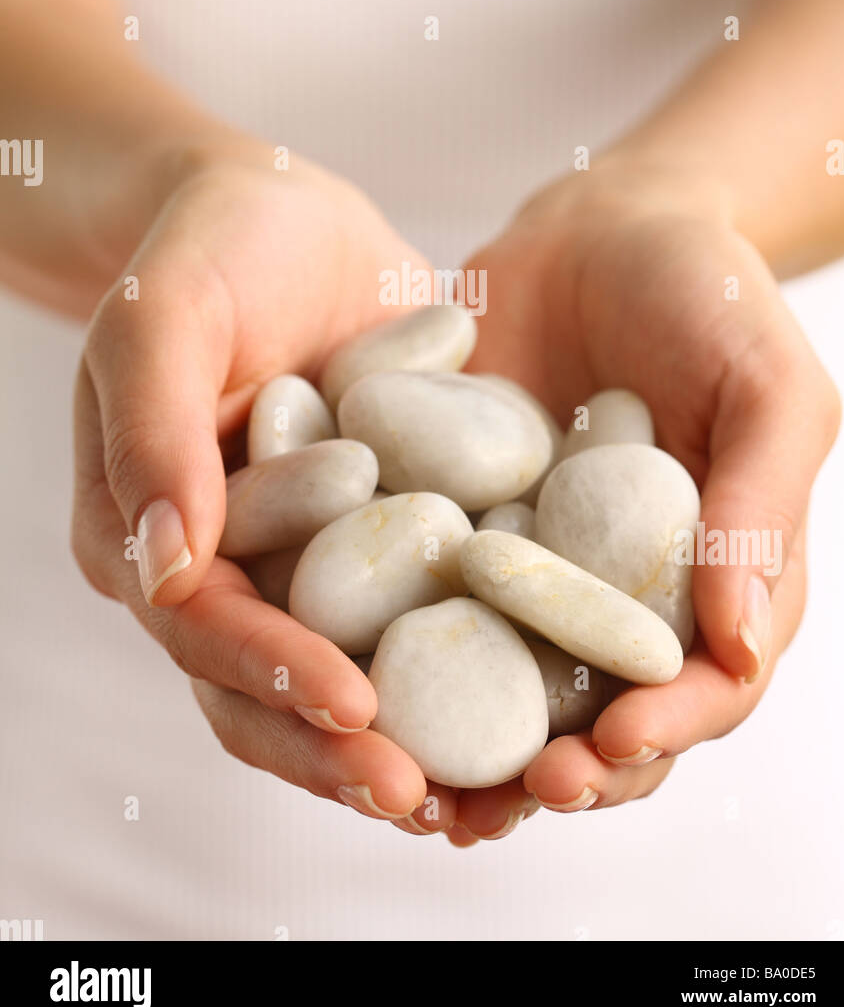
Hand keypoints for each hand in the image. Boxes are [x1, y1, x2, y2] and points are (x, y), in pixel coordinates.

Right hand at [71, 154, 457, 830]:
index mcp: (148, 530)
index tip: (356, 708)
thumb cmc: (207, 244)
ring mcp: (299, 556)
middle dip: (341, 748)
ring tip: (488, 792)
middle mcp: (223, 565)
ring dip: (408, 738)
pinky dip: (461, 664)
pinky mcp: (374, 534)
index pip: (203, 630)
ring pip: (343, 671)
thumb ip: (152, 429)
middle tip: (428, 798)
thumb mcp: (162, 311)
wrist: (280, 209)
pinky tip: (533, 701)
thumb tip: (168, 573)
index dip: (272, 677)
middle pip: (267, 690)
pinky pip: (413, 613)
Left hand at [442, 161, 838, 842]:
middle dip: (567, 769)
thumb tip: (737, 644)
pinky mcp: (459, 530)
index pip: (706, 685)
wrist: (602, 224)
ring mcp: (536, 568)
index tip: (610, 746)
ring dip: (475, 749)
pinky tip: (354, 681)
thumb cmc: (709, 294)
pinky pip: (428, 603)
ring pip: (509, 684)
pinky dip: (398, 654)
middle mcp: (624, 592)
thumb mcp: (766, 383)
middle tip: (516, 790)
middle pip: (605, 715)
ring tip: (427, 785)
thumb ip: (763, 504)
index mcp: (716, 579)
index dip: (666, 731)